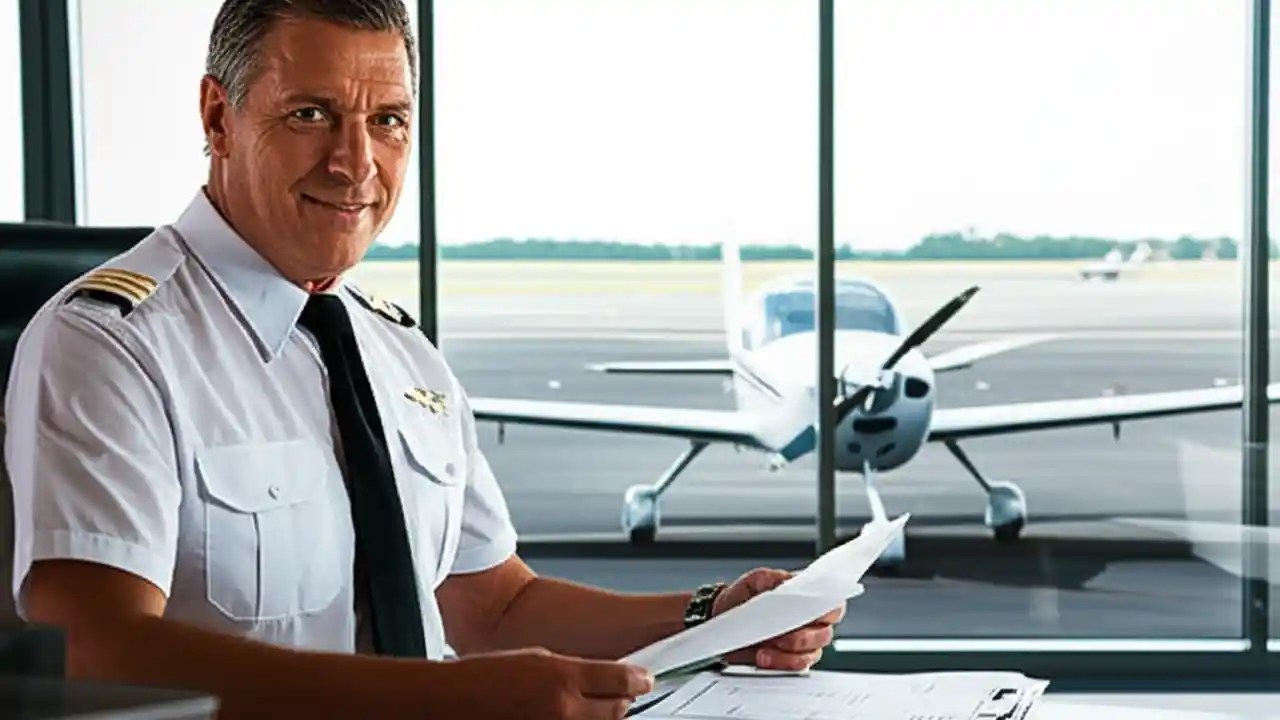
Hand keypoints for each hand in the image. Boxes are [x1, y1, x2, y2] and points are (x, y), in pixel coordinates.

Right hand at [441, 647, 653, 719]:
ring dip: (603, 717)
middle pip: (618, 710)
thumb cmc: (488, 675)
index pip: (622, 680)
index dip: (638, 679)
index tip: (644, 679)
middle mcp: (565, 709)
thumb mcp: (538, 658)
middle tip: (617, 693)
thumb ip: (575, 669)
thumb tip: (604, 677)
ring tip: (588, 707)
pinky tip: (571, 716)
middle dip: (620, 700)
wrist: (453, 701)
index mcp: (564, 677)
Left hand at [711, 568, 845, 671]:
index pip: (833, 606)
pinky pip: (795, 667)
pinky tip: (764, 657)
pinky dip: (780, 663)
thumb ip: (775, 579)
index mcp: (809, 600)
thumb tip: (790, 581)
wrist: (722, 619)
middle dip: (803, 636)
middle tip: (781, 635)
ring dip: (788, 653)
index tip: (813, 613)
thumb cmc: (744, 597)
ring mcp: (803, 644)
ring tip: (765, 649)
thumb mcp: (756, 580)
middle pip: (824, 634)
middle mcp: (811, 623)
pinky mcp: (790, 661)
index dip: (829, 611)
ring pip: (811, 653)